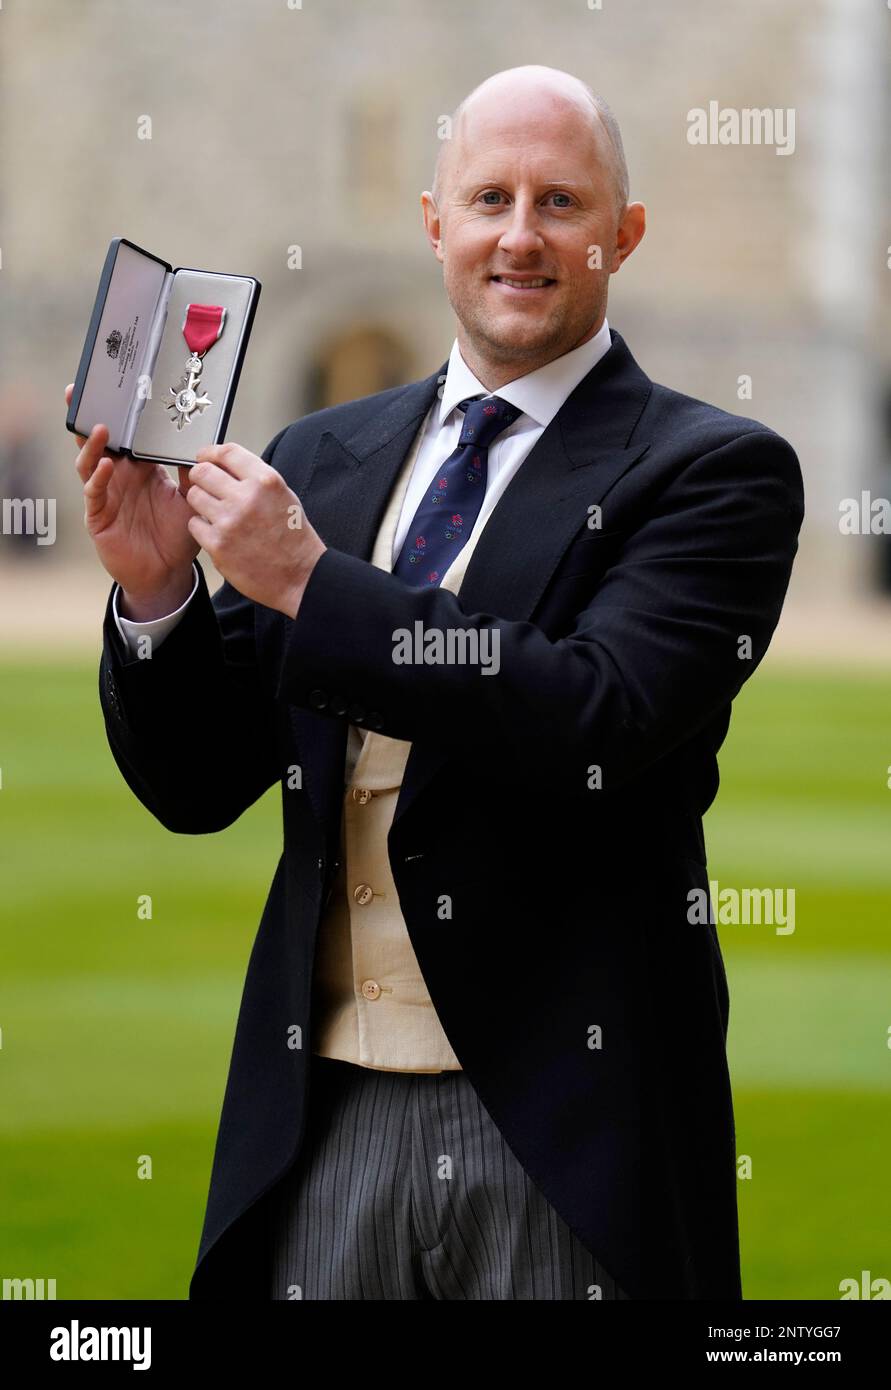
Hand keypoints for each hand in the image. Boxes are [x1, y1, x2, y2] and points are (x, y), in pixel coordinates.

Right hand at [67, 383, 198, 618]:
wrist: (167, 573)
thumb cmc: (177, 536)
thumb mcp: (191, 499)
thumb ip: (193, 474)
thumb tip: (202, 446)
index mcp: (140, 469)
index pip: (126, 436)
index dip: (120, 415)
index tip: (117, 390)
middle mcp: (119, 478)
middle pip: (99, 442)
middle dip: (89, 418)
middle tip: (82, 393)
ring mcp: (105, 495)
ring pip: (89, 463)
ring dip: (92, 445)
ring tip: (101, 428)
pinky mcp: (98, 516)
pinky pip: (94, 493)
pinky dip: (98, 478)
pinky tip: (107, 466)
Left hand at [185, 443, 325, 616]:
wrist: (300, 576)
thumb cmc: (293, 537)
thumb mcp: (283, 495)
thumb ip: (254, 478)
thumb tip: (224, 465)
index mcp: (265, 481)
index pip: (227, 452)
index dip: (210, 452)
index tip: (204, 457)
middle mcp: (246, 498)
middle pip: (202, 471)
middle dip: (201, 477)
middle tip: (205, 486)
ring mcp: (229, 522)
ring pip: (194, 496)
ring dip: (201, 502)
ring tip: (216, 513)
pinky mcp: (217, 545)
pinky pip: (194, 524)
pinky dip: (203, 528)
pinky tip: (219, 533)